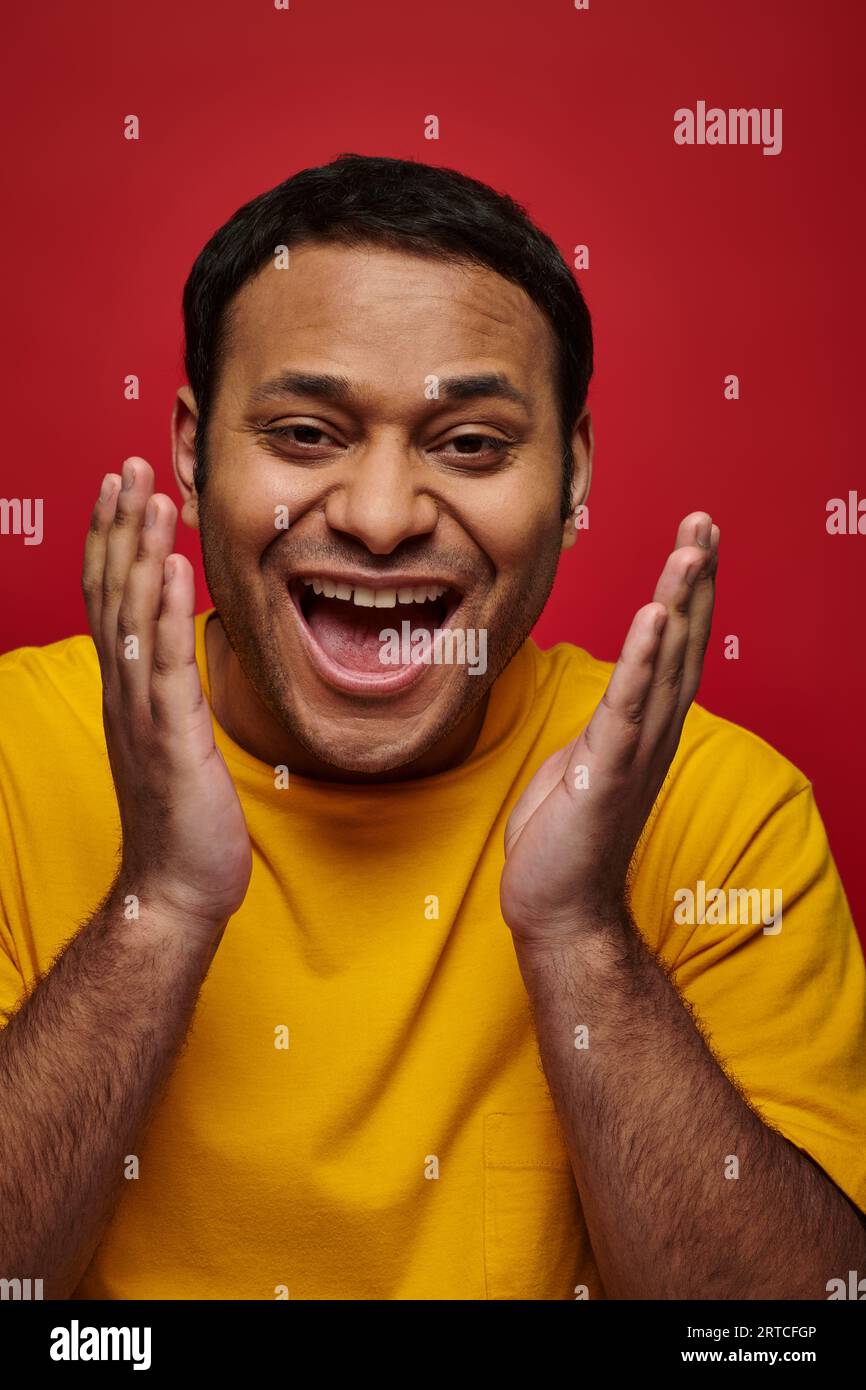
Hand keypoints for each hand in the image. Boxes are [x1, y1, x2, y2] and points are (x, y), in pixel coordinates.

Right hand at [82, 457, 252, 933]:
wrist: (175, 888)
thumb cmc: (182, 820)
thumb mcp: (173, 741)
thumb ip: (171, 692)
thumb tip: (184, 650)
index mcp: (125, 691)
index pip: (109, 600)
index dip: (112, 540)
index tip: (120, 486)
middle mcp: (124, 693)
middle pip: (112, 594)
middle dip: (120, 526)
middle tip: (130, 466)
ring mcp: (143, 714)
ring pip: (134, 618)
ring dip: (141, 552)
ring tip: (151, 496)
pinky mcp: (173, 738)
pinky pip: (166, 664)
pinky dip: (168, 613)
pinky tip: (173, 569)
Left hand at [499, 512, 718, 948]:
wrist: (558, 908)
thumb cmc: (564, 839)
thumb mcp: (582, 763)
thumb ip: (602, 725)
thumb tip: (610, 698)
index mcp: (645, 728)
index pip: (675, 648)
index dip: (687, 593)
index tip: (695, 540)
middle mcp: (653, 734)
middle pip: (683, 643)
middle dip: (694, 579)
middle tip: (704, 520)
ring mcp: (634, 752)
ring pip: (665, 665)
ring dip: (679, 603)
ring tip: (692, 548)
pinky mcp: (607, 773)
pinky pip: (628, 709)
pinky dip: (643, 661)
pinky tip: (654, 617)